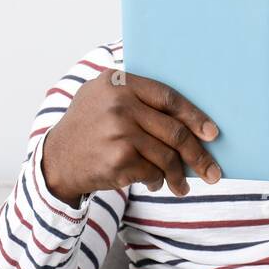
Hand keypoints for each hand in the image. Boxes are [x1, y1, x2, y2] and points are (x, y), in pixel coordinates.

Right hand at [41, 70, 221, 204]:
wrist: (55, 160)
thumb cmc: (89, 126)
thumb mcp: (103, 96)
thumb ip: (137, 95)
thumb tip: (191, 115)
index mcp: (119, 83)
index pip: (168, 98)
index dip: (195, 117)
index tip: (212, 133)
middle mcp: (119, 105)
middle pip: (174, 131)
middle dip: (198, 155)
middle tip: (212, 170)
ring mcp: (118, 133)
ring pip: (166, 156)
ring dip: (179, 175)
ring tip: (182, 185)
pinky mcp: (117, 160)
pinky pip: (153, 172)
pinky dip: (158, 181)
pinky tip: (156, 184)